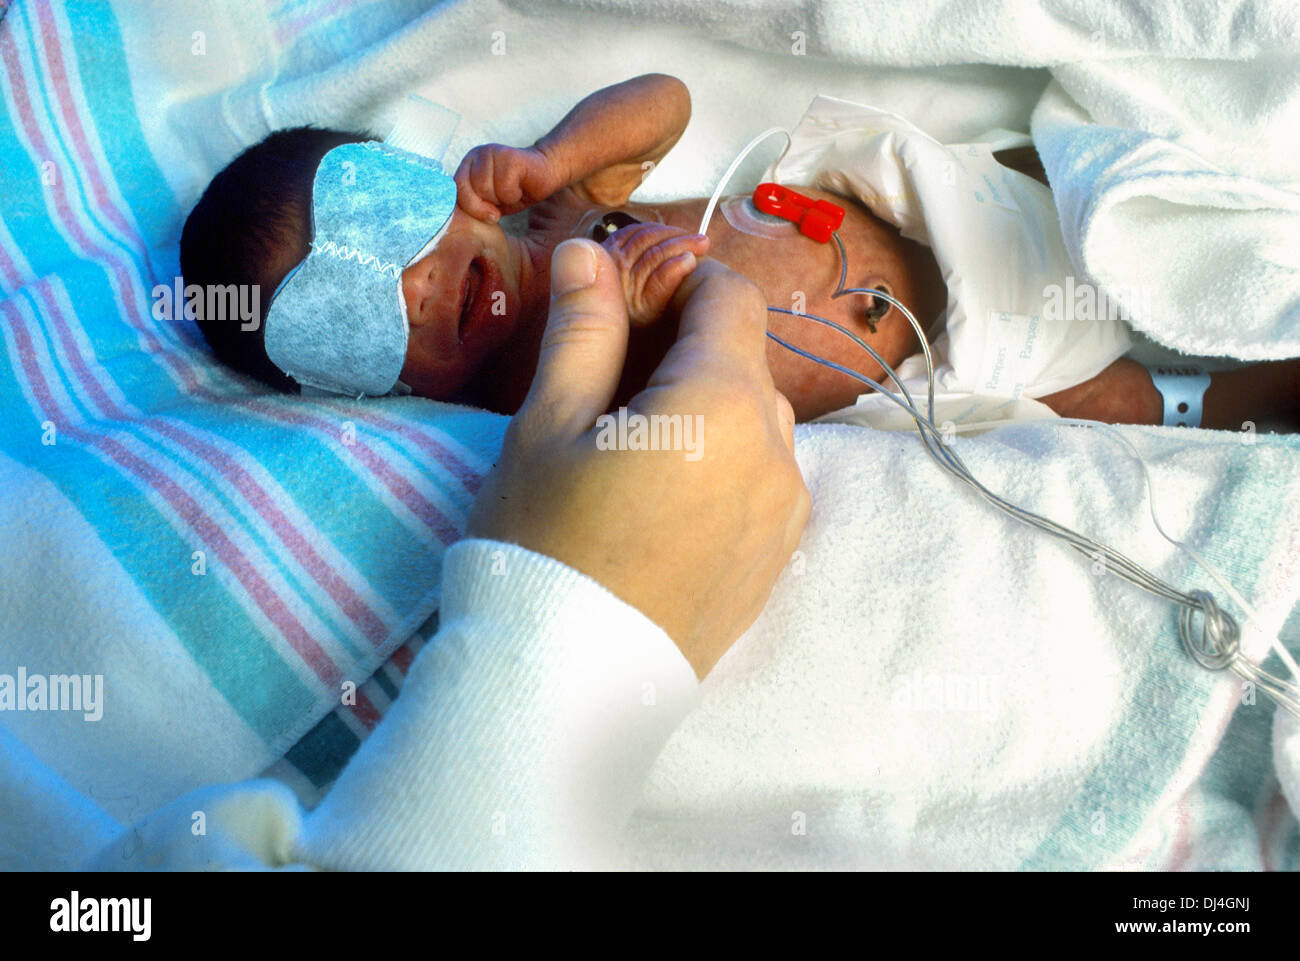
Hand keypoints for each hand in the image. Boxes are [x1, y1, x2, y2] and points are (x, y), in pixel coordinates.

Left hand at [455, 143, 565, 221]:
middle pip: (469, 191)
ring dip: (502, 198)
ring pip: (485, 189)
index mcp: (468, 165)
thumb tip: (458, 220)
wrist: (546, 171)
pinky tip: (521, 186)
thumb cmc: (517, 189)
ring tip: (512, 190)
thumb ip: (472, 204)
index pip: (456, 190)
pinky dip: (514, 194)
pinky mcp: (508, 156)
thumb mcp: (489, 201)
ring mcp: (491, 152)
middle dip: (488, 204)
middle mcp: (476, 155)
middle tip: (504, 199)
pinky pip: (504, 187)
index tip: (491, 213)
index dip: (473, 207)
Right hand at [467, 239, 808, 677]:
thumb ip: (582, 330)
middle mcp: (776, 450)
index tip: (625, 307)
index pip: (729, 298)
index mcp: (722, 402)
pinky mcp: (777, 557)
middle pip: (742, 361)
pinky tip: (660, 503)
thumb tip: (588, 253)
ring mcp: (785, 510)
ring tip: (630, 454)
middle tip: (607, 389)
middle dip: (684, 352)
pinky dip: (721, 465)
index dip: (678, 284)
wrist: (568, 685)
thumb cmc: (544, 544)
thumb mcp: (547, 426)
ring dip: (704, 411)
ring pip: (754, 422)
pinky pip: (760, 479)